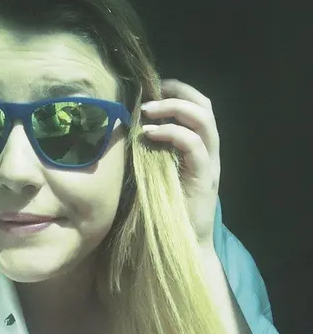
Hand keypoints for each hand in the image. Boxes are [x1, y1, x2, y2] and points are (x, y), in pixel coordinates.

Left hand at [141, 79, 220, 250]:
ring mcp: (209, 164)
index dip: (178, 91)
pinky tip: (150, 134)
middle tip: (149, 96)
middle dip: (177, 92)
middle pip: (205, 106)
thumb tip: (125, 129)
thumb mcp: (155, 174)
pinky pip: (194, 145)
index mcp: (199, 148)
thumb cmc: (164, 211)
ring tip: (147, 110)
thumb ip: (150, 151)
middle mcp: (209, 152)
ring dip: (174, 108)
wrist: (182, 244)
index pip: (198, 106)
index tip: (151, 89)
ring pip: (203, 120)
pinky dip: (172, 133)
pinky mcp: (204, 178)